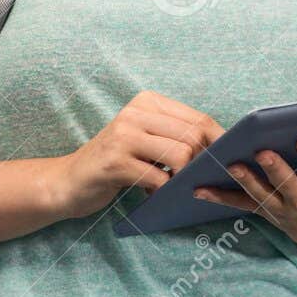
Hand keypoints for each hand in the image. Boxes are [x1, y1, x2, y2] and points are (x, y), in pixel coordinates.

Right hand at [56, 90, 223, 218]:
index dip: (220, 143)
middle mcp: (136, 112)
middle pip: (193, 137)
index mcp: (148, 102)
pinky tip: (152, 194)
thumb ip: (176, 137)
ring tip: (171, 186)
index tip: (229, 161)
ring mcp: (124, 136)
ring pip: (180, 156)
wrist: (68, 181)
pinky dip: (163, 192)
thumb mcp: (146, 140)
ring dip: (182, 178)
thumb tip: (222, 149)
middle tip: (196, 181)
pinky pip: (158, 178)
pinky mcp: (115, 162)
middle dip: (202, 163)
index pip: (199, 119)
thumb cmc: (116, 163)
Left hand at [194, 134, 296, 262]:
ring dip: (246, 180)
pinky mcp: (268, 212)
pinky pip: (241, 205)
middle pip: (288, 184)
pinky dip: (219, 197)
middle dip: (275, 168)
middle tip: (262, 151)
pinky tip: (196, 187)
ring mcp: (284, 209)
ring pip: (262, 195)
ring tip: (230, 163)